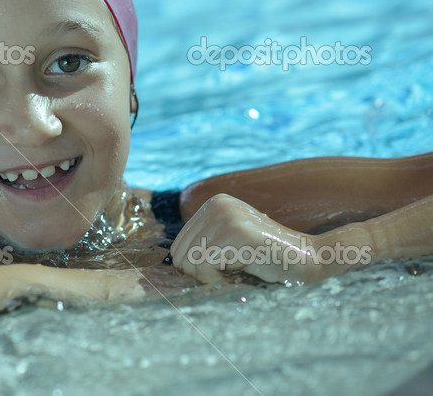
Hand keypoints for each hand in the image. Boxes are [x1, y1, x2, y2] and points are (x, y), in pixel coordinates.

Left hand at [170, 193, 368, 285]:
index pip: (178, 245)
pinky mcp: (237, 232)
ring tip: (236, 271)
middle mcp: (217, 205)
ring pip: (189, 261)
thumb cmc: (268, 260)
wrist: (311, 259)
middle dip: (199, 273)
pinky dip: (216, 278)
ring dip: (209, 277)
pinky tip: (240, 272)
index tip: (222, 269)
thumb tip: (172, 263)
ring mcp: (227, 216)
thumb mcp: (228, 246)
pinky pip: (203, 265)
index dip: (195, 267)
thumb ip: (203, 244)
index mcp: (213, 204)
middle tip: (229, 273)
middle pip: (180, 253)